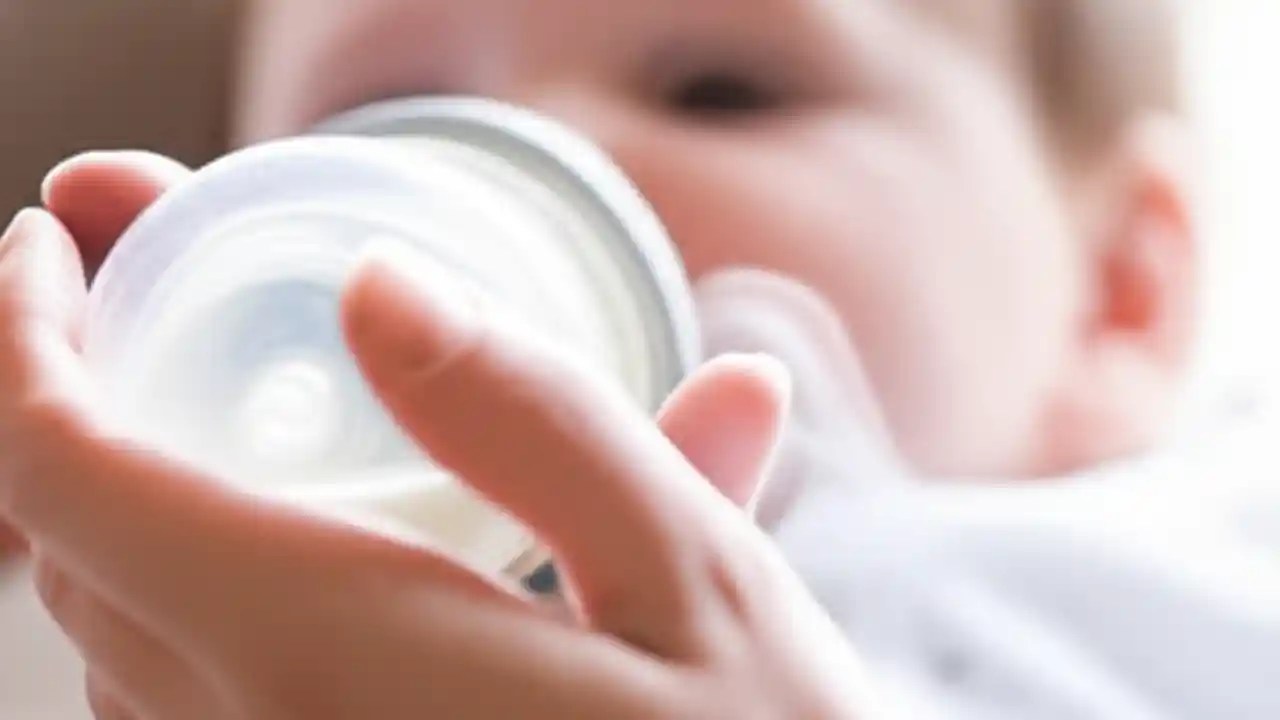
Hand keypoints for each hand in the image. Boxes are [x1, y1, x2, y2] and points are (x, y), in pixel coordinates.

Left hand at [0, 152, 875, 718]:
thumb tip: (383, 291)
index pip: (65, 478)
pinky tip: (309, 567)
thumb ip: (537, 425)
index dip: (26, 339)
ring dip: (132, 516)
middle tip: (160, 308)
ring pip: (126, 649)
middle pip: (77, 558)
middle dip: (80, 411)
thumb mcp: (697, 579)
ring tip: (233, 423)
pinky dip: (194, 613)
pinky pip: (196, 718)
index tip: (58, 244)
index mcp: (334, 660)